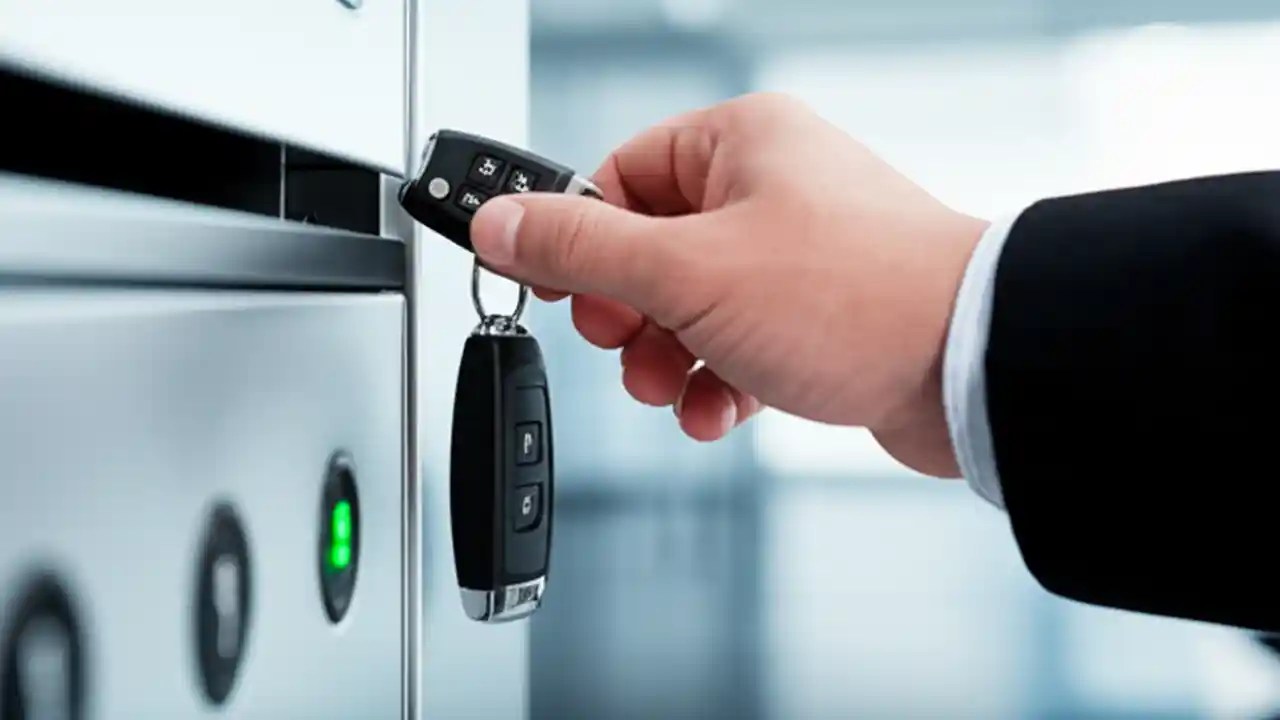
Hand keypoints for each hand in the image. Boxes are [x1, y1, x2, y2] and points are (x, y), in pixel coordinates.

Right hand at [471, 93, 986, 476]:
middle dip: (628, 313)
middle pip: (650, 248)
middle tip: (622, 342)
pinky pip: (738, 343)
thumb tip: (501, 225)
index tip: (546, 283)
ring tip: (670, 387)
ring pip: (692, 305)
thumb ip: (582, 251)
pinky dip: (718, 382)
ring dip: (666, 357)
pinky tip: (719, 410)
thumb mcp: (686, 271)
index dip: (575, 238)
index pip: (618, 176)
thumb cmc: (857, 296)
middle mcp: (770, 189)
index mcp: (739, 144)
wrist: (969, 367)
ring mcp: (796, 255)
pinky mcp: (818, 315)